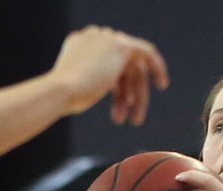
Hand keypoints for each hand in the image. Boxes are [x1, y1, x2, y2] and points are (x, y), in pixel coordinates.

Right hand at [49, 26, 168, 125]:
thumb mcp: (76, 87)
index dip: (118, 87)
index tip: (125, 104)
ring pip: (132, 68)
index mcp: (80, 44)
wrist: (60, 90)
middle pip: (122, 67)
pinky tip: (162, 84)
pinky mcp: (121, 45)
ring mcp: (107, 39)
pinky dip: (157, 67)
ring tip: (135, 120)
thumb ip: (90, 82)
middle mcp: (94, 37)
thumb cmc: (62, 98)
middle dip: (128, 94)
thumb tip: (103, 87)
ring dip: (137, 95)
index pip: (107, 64)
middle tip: (132, 118)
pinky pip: (146, 52)